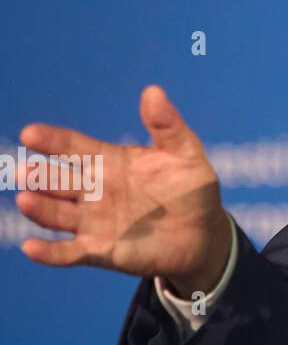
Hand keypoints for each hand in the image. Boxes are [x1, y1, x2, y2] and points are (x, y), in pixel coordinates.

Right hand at [15, 85, 230, 296]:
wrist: (204, 232)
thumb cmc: (191, 187)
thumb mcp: (184, 152)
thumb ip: (167, 125)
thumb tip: (153, 91)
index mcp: (110, 162)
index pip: (75, 147)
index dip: (53, 140)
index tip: (30, 133)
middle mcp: (94, 190)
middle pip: (59, 181)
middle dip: (41, 175)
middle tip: (26, 170)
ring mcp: (94, 221)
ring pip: (58, 214)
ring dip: (41, 208)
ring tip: (26, 199)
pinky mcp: (100, 250)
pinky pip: (69, 252)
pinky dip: (49, 253)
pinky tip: (31, 248)